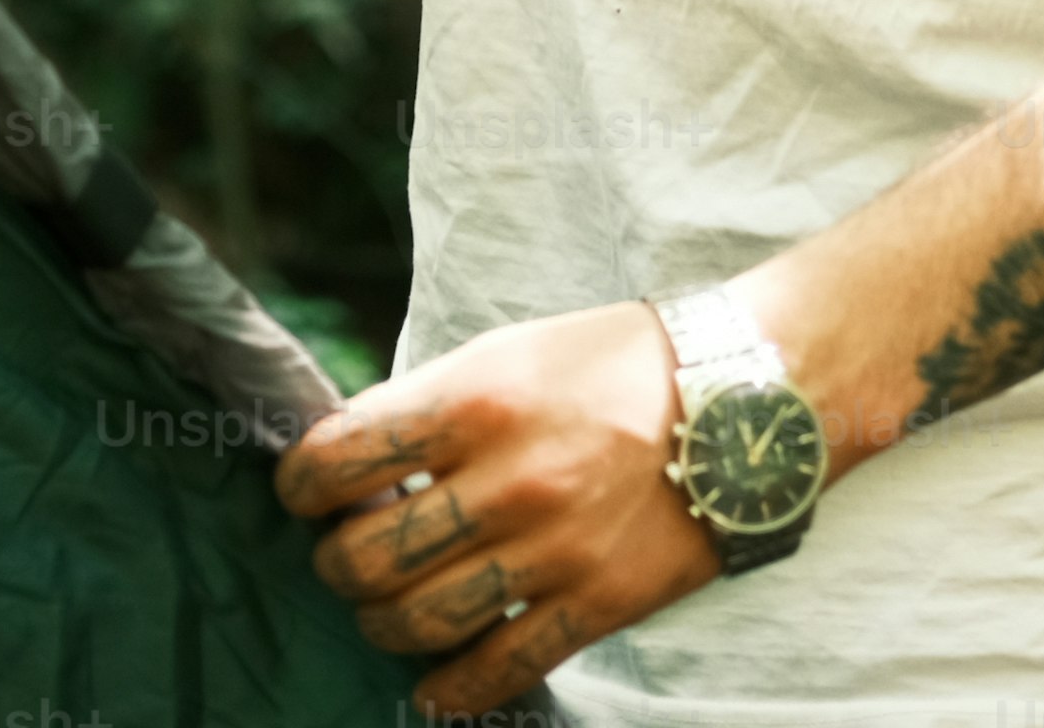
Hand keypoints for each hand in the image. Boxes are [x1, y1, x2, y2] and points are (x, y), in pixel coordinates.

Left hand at [273, 298, 723, 718]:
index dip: (300, 484)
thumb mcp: (509, 354)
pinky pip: (498, 670)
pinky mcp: (597, 603)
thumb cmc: (613, 366)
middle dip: (335, 564)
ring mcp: (554, 550)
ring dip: (380, 624)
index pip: (340, 458)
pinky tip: (432, 685)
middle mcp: (509, 479)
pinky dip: (449, 690)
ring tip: (384, 610)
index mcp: (478, 401)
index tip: (304, 494)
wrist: (742, 401)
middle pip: (367, 556)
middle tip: (346, 556)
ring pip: (417, 622)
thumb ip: (427, 405)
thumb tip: (349, 457)